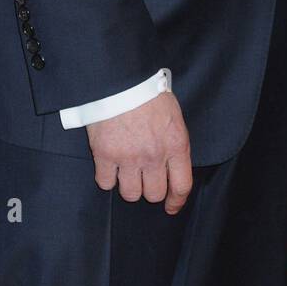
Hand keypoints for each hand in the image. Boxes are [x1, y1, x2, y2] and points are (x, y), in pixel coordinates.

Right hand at [87, 89, 191, 213]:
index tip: (171, 206)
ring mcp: (128, 157)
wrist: (121, 79)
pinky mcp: (105, 155)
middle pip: (154, 194)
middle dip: (150, 189)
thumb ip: (174, 142)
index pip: (181, 185)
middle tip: (145, 178)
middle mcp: (154, 155)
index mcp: (176, 144)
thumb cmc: (148, 92)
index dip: (176, 201)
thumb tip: (171, 165)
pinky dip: (107, 178)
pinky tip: (109, 167)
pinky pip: (106, 183)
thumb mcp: (173, 116)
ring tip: (126, 172)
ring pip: (130, 194)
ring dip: (129, 186)